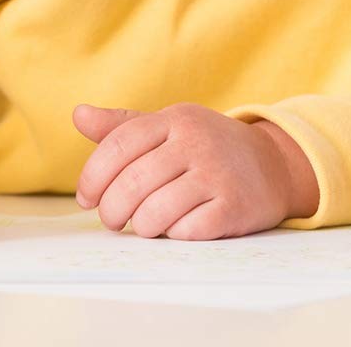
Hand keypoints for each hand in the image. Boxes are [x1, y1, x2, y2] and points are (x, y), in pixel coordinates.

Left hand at [73, 102, 316, 239]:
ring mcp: (217, 174)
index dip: (93, 176)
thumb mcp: (168, 127)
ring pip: (156, 211)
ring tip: (142, 226)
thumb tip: (77, 114)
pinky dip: (174, 236)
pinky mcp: (235, 207)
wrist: (273, 165)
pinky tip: (175, 230)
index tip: (85, 199)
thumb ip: (122, 126)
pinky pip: (188, 231)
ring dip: (141, 226)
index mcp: (173, 119)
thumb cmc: (206, 147)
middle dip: (112, 210)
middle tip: (110, 220)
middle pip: (132, 182)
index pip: (119, 144)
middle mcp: (195, 142)